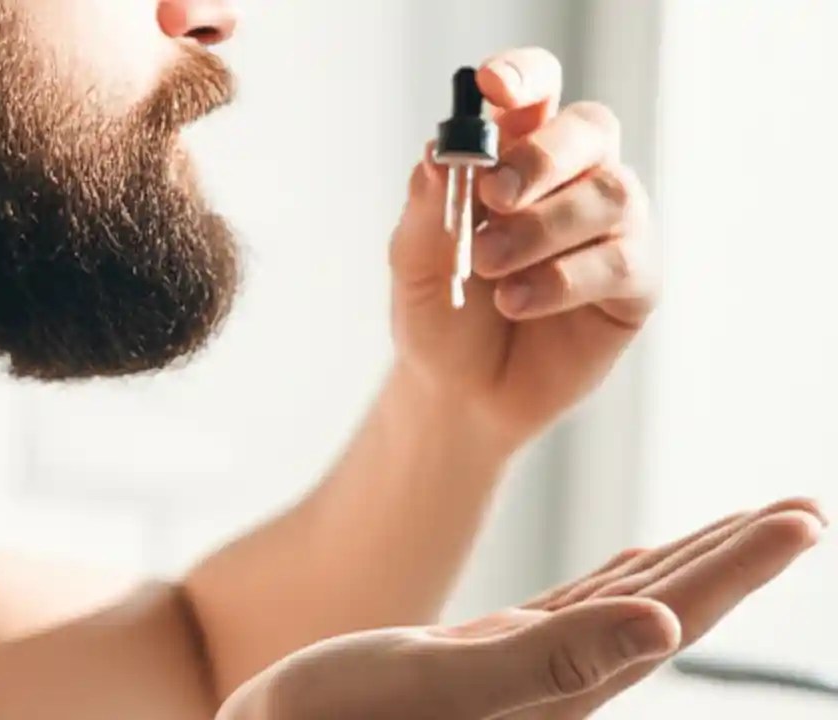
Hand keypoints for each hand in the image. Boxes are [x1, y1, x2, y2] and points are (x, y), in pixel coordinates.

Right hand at [216, 499, 825, 719]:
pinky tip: (635, 565)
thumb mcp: (451, 683)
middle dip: (736, 556)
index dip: (742, 565)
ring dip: (687, 562)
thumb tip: (664, 628)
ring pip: (627, 602)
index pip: (674, 613)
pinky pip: (571, 610)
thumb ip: (558, 658)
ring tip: (742, 528)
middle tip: (802, 508)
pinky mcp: (484, 656)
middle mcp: (560, 680)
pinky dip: (613, 581)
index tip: (805, 516)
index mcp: (564, 684)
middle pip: (669, 606)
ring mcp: (523, 667)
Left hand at [390, 47, 654, 447]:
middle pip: (589, 128)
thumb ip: (428, 205)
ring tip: (487, 268)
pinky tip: (517, 301)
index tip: (492, 90)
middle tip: (492, 196)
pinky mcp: (635, 282)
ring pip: (608, 193)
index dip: (523, 77)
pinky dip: (562, 280)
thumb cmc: (439, 316)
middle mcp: (574, 180)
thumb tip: (439, 151)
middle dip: (540, 157)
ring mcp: (612, 229)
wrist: (458, 394)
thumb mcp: (414, 261)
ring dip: (541, 229)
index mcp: (516, 157)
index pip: (535, 92)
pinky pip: (621, 260)